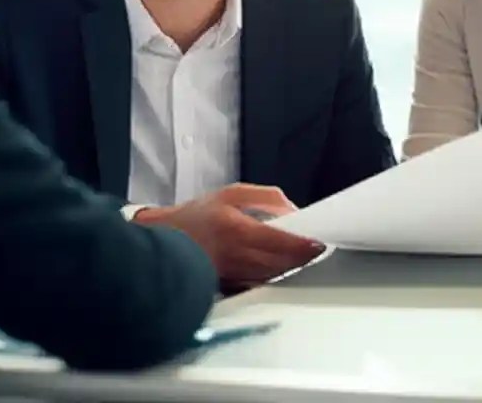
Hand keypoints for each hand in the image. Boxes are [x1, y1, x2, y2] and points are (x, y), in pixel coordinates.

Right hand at [134, 184, 323, 287]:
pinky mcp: (228, 287)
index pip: (279, 241)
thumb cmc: (196, 217)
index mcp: (234, 228)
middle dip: (302, 257)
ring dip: (292, 267)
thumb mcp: (230, 194)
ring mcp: (231, 275)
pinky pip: (261, 284)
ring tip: (303, 255)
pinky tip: (283, 267)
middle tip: (316, 248)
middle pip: (281, 262)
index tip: (319, 242)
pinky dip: (276, 276)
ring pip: (274, 276)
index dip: (302, 244)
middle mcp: (234, 255)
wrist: (162, 241)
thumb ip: (266, 198)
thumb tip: (294, 211)